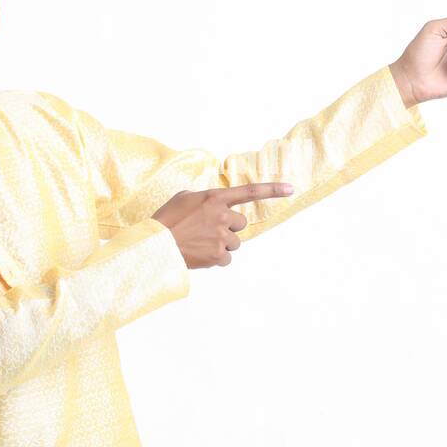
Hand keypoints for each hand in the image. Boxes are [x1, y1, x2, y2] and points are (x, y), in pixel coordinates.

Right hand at [152, 182, 294, 268]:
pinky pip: (227, 258)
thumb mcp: (185, 198)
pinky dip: (217, 258)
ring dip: (222, 243)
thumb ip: (206, 198)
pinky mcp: (219, 255)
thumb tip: (215, 204)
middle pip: (240, 223)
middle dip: (228, 228)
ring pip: (234, 242)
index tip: (291, 189)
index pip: (249, 191)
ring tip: (200, 243)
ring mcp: (222, 236)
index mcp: (214, 198)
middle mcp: (222, 215)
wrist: (155, 245)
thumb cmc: (167, 220)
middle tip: (207, 230)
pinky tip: (200, 254)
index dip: (272, 190)